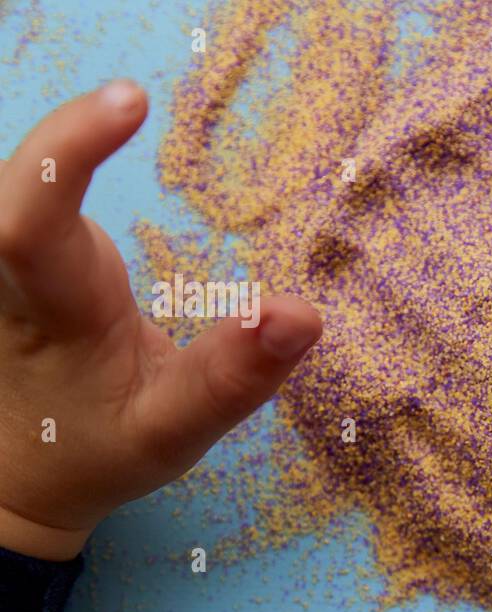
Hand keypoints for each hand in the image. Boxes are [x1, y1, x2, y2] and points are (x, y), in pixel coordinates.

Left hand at [0, 81, 321, 560]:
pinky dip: (58, 160)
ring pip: (10, 176)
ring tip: (121, 119)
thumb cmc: (99, 447)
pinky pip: (22, 184)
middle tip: (134, 103)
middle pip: (10, 177)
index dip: (69, 149)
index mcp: (54, 312)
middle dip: (67, 135)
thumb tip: (303, 314)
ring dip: (62, 143)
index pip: (28, 221)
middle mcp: (9, 272)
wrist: (21, 469)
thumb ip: (238, 377)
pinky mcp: (8, 250)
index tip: (133, 101)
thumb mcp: (177, 431)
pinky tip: (95, 146)